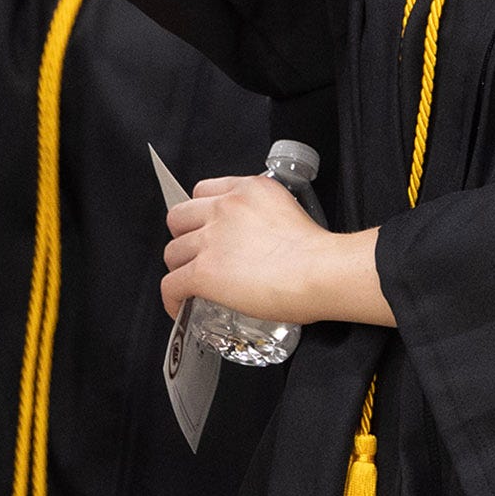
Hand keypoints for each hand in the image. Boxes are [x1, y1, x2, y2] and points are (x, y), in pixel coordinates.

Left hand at [162, 176, 389, 326]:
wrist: (324, 273)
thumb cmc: (320, 254)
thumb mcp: (295, 212)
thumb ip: (268, 217)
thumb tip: (260, 243)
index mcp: (251, 190)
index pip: (205, 189)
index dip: (202, 211)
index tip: (208, 225)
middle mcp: (226, 208)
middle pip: (179, 216)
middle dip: (184, 235)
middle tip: (198, 253)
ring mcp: (212, 240)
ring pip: (172, 252)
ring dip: (181, 268)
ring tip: (193, 283)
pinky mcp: (203, 272)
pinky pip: (171, 285)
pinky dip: (173, 299)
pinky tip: (182, 306)